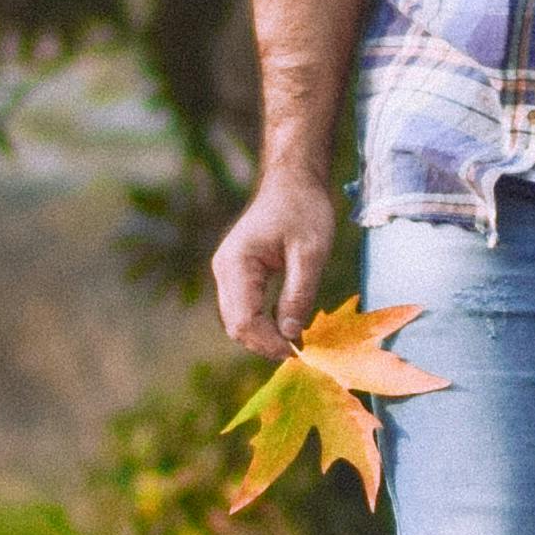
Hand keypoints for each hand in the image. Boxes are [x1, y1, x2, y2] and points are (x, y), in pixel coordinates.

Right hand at [213, 165, 338, 356]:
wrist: (293, 182)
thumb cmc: (304, 210)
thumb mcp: (310, 254)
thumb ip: (299, 295)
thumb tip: (291, 335)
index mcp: (236, 263)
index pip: (245, 320)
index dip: (270, 342)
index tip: (300, 352)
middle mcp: (223, 270)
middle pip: (236, 325)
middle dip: (266, 344)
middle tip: (301, 351)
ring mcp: (227, 272)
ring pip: (237, 321)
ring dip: (264, 336)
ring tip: (296, 341)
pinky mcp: (236, 274)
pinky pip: (244, 309)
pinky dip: (262, 323)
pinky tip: (286, 325)